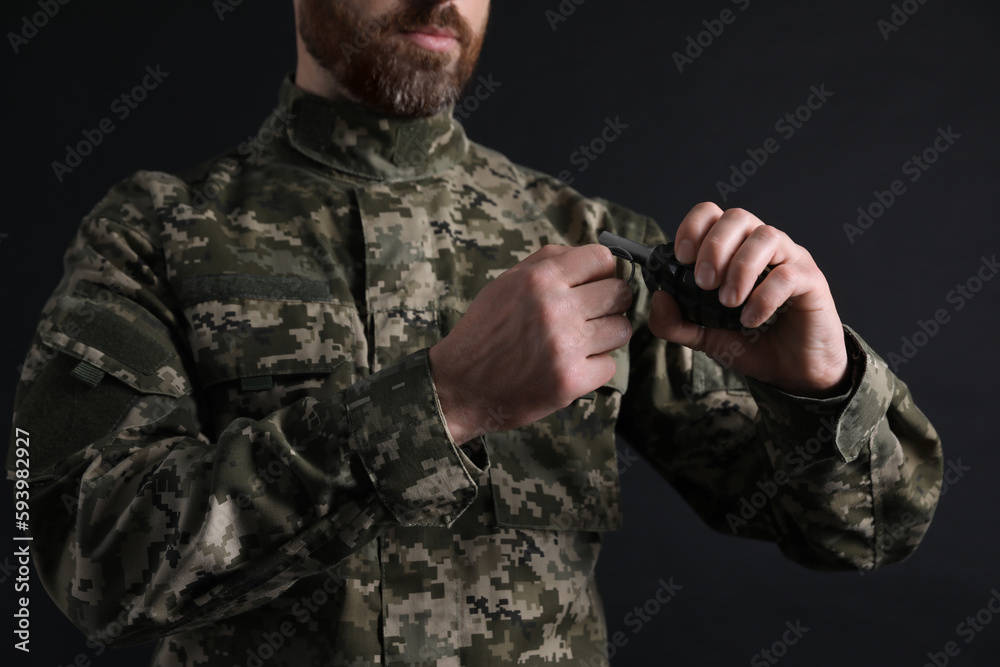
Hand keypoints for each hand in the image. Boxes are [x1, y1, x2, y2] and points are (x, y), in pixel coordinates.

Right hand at [429, 244, 632, 443]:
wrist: (460, 386)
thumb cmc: (485, 331)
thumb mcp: (506, 283)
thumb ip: (547, 262)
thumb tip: (593, 257)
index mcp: (539, 279)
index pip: (602, 257)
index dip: (603, 271)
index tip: (594, 284)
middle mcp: (555, 308)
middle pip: (620, 293)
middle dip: (610, 303)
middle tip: (591, 316)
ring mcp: (565, 346)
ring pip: (621, 329)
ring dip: (606, 336)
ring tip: (581, 342)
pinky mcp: (571, 381)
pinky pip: (609, 365)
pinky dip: (593, 368)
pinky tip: (570, 366)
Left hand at [648, 203, 849, 397]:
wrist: (793, 371)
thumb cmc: (751, 344)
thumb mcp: (703, 337)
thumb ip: (675, 322)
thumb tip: (657, 298)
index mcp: (734, 249)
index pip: (712, 214)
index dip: (693, 227)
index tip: (681, 259)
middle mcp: (762, 246)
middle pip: (738, 217)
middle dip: (714, 247)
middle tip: (704, 284)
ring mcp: (790, 259)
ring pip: (766, 236)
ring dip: (740, 268)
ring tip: (728, 302)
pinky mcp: (812, 281)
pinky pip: (788, 274)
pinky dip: (763, 296)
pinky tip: (750, 320)